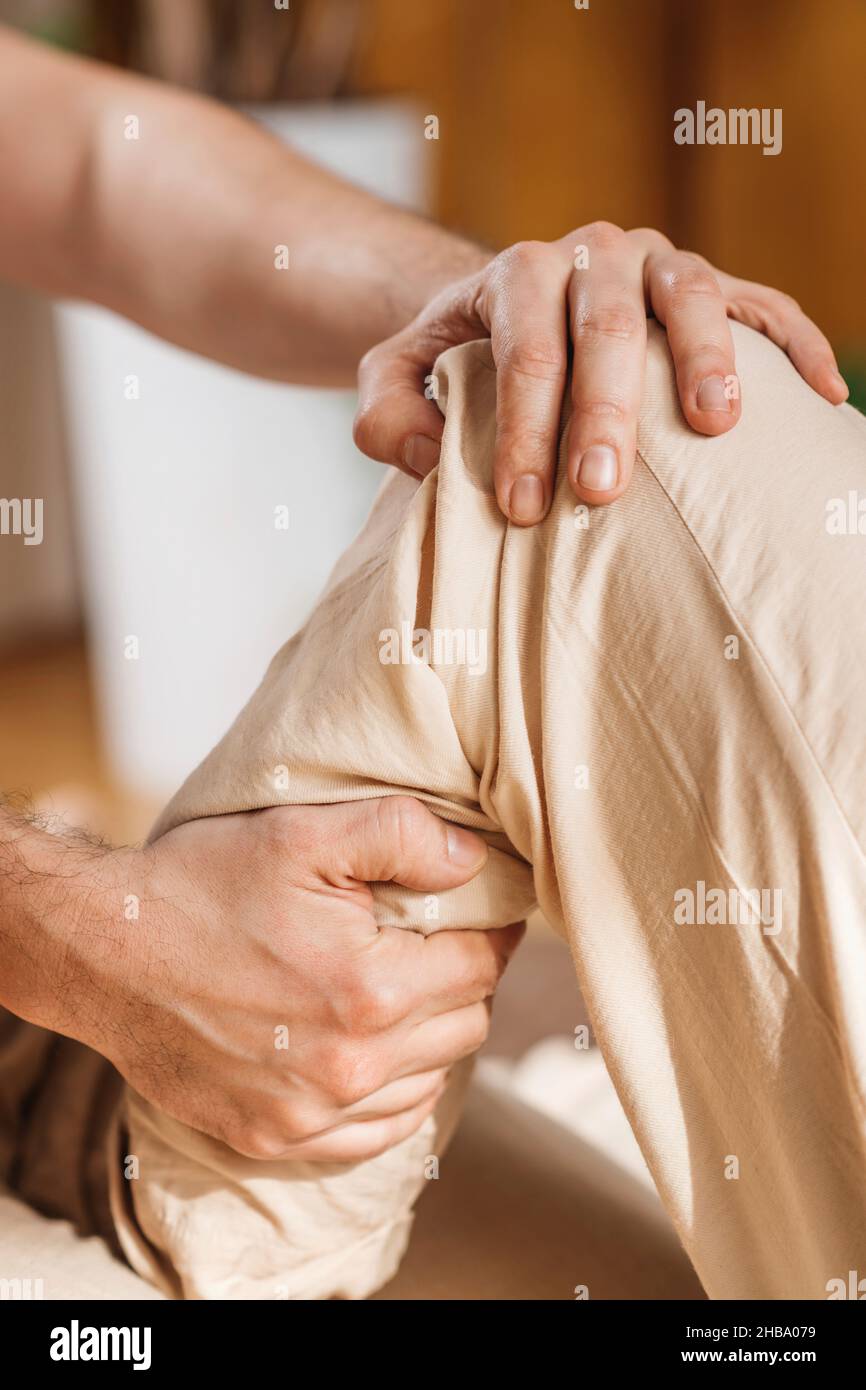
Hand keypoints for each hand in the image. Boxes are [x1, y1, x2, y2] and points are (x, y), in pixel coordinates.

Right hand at [43, 799, 520, 1161]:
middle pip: (465, 1024)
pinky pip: (380, 1132)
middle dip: (463, 979)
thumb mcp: (302, 834)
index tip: (478, 910)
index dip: (489, 929)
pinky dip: (395, 1094)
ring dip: (433, 1036)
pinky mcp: (277, 1138)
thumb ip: (401, 836)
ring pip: (430, 1080)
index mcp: (370, 990)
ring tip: (404, 992)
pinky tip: (377, 1054)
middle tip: (437, 944)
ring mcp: (312, 1114)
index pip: (482, 965)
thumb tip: (473, 862)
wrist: (105, 952)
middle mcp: (350, 1067)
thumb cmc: (203, 885)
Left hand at [353, 222, 847, 522]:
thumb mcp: (396, 376)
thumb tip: (423, 452)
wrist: (513, 305)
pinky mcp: (709, 286)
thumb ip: (383, 411)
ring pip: (691, 294)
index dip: (523, 430)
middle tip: (601, 490)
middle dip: (606, 411)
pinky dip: (794, 343)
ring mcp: (658, 264)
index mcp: (517, 273)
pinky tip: (823, 397)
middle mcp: (592, 256)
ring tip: (714, 428)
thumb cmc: (459, 357)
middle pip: (608, 327)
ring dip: (706, 360)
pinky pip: (763, 304)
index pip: (523, 352)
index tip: (525, 507)